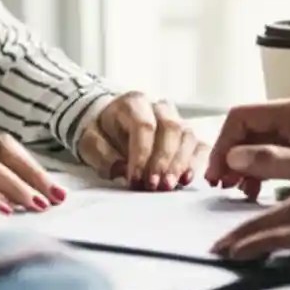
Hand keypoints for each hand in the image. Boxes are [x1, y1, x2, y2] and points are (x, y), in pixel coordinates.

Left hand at [77, 92, 208, 190]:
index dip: (142, 154)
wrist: (110, 127)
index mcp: (133, 103)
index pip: (144, 125)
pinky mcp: (186, 136)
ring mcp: (176, 120)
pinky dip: (195, 163)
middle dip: (163, 160)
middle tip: (153, 185)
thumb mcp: (90, 141)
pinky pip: (199, 146)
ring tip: (168, 186)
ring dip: (179, 164)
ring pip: (187, 136)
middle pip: (171, 128)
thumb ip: (103, 154)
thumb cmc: (101, 133)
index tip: (134, 179)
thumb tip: (123, 170)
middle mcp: (159, 107)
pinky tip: (186, 179)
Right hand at [205, 96, 289, 197]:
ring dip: (246, 164)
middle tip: (224, 187)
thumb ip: (275, 162)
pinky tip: (264, 188)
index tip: (216, 175)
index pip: (241, 116)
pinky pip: (279, 148)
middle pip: (249, 127)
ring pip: (262, 139)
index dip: (222, 144)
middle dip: (231, 156)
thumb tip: (233, 157)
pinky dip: (265, 167)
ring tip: (242, 191)